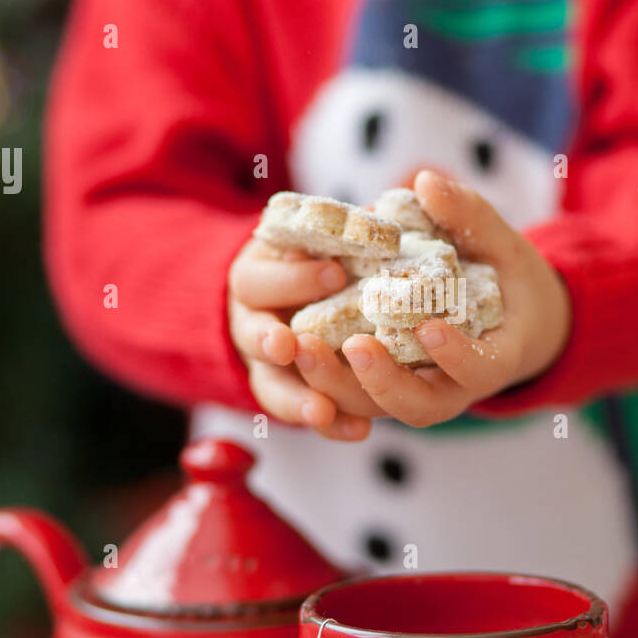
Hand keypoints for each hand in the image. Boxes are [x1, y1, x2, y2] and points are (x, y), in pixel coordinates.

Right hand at [227, 238, 371, 440]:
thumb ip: (340, 227)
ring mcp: (266, 366)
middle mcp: (251, 324)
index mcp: (253, 278)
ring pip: (273, 387)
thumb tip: (386, 206)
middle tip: (289, 346)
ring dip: (296, 399)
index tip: (334, 273)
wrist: (285, 296)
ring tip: (321, 410)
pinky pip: (304, 415)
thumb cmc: (312, 255)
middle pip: (253, 337)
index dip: (292, 279)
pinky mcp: (290, 395)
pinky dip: (330, 425)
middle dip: (270, 343)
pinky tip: (357, 431)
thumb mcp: (313, 234)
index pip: (258, 279)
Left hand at [300, 170, 570, 429]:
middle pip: (418, 406)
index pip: (479, 370)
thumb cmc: (510, 280)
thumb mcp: (503, 245)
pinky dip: (319, 380)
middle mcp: (453, 389)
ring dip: (335, 386)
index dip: (456, 356)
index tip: (429, 326)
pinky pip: (349, 396)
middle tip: (353, 345)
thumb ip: (470, 217)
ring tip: (300, 346)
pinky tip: (287, 344)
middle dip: (382, 382)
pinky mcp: (380, 386)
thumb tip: (426, 181)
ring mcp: (414, 392)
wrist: (509, 319)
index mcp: (495, 358)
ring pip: (373, 408)